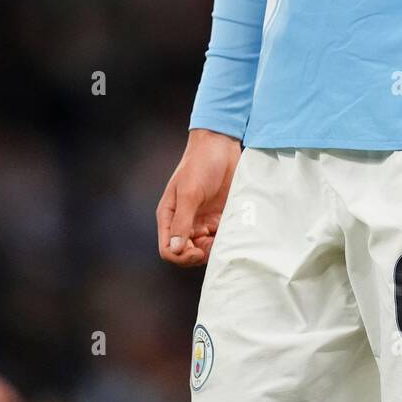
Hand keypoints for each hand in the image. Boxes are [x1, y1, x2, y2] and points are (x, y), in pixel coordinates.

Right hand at [156, 129, 241, 266]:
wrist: (222, 144)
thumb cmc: (200, 164)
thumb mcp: (190, 192)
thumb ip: (182, 221)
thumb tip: (175, 249)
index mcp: (170, 216)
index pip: (168, 249)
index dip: (180, 257)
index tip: (197, 251)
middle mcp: (185, 221)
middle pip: (187, 252)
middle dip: (199, 255)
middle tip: (213, 246)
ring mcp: (203, 219)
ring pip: (205, 248)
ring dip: (214, 249)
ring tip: (224, 239)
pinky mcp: (219, 216)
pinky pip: (220, 237)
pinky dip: (225, 240)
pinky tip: (232, 234)